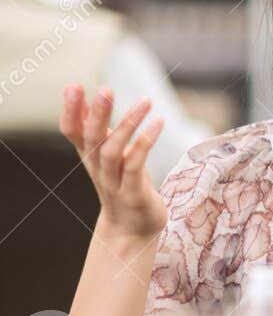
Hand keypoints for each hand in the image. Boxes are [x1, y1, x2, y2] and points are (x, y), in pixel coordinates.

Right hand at [61, 85, 166, 242]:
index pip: (72, 131)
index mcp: (89, 156)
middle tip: (105, 89)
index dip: (70, 111)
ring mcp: (115, 182)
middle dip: (96, 114)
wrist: (132, 229)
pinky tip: (159, 122)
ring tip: (145, 101)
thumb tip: (81, 94)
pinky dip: (145, 143)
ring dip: (127, 125)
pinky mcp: (134, 193)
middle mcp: (97, 168)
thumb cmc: (122, 184)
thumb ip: (94, 127)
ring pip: (113, 152)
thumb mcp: (107, 153)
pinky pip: (136, 166)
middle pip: (91, 139)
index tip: (72, 86)